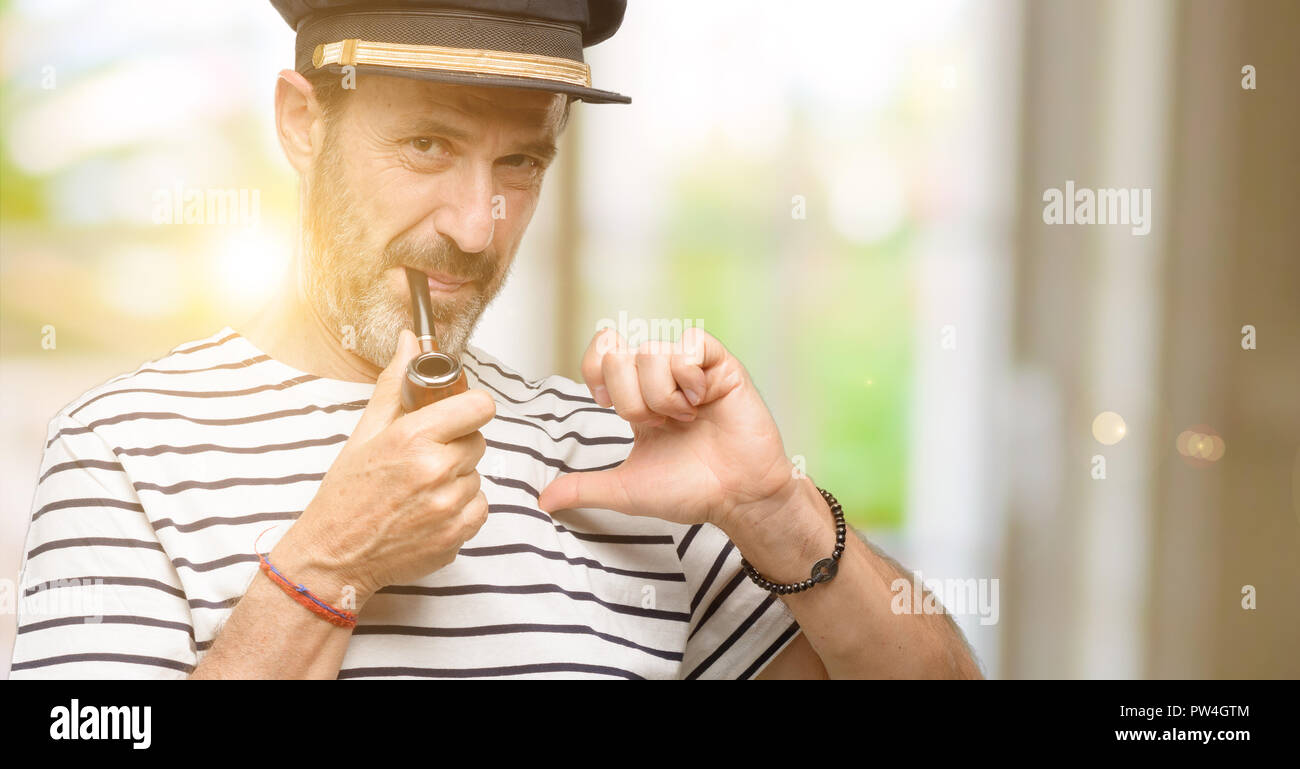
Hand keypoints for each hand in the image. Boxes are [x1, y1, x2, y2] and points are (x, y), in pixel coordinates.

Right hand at [272, 329, 495, 604]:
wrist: (334, 555)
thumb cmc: (346, 495)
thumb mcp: (365, 432)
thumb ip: (395, 385)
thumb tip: (409, 341)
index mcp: (413, 438)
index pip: (479, 406)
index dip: (470, 408)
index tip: (458, 414)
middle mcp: (436, 470)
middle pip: (478, 441)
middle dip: (456, 445)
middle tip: (424, 457)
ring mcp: (449, 506)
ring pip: (476, 476)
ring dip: (457, 479)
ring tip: (420, 489)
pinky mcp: (458, 535)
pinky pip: (479, 507)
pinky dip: (461, 508)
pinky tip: (429, 511)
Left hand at [537, 327, 796, 530]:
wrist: (737, 498)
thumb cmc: (691, 491)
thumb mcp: (625, 489)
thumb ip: (584, 488)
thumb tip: (543, 499)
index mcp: (638, 395)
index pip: (602, 350)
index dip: (595, 370)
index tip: (607, 405)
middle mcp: (663, 376)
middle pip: (620, 352)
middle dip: (629, 397)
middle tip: (656, 424)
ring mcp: (693, 369)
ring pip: (652, 350)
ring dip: (660, 394)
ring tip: (682, 418)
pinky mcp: (721, 367)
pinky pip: (691, 344)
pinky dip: (688, 377)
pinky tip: (701, 403)